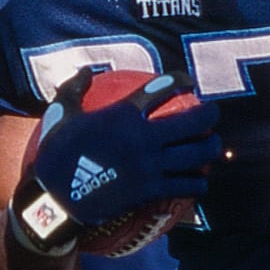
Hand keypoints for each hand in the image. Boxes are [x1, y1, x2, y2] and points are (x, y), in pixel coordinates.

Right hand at [30, 68, 220, 227]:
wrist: (56, 199)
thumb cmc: (56, 155)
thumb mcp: (60, 115)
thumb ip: (74, 89)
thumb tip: (84, 70)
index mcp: (124, 115)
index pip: (161, 89)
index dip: (180, 81)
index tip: (190, 81)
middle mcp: (143, 138)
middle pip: (192, 121)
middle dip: (210, 114)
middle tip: (212, 113)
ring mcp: (150, 166)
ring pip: (196, 154)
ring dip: (211, 148)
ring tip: (213, 145)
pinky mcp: (150, 191)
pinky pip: (185, 185)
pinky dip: (197, 183)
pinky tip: (201, 182)